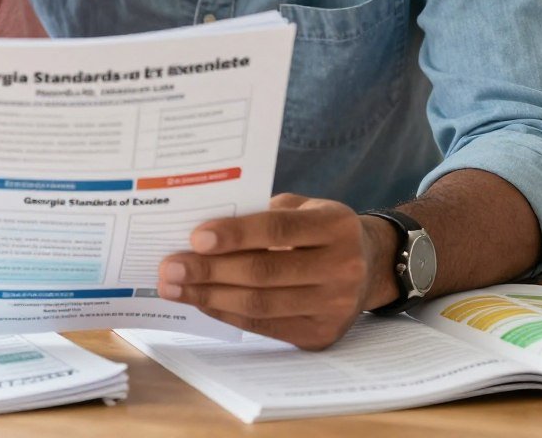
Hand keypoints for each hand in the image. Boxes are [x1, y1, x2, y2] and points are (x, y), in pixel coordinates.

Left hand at [157, 194, 395, 349]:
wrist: (371, 265)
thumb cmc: (319, 227)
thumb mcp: (302, 206)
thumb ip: (262, 212)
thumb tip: (203, 231)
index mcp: (336, 225)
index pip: (277, 230)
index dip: (235, 234)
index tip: (195, 237)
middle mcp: (342, 268)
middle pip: (264, 273)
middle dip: (209, 271)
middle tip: (170, 267)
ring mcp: (334, 307)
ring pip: (260, 305)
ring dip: (209, 297)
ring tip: (174, 288)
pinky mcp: (321, 335)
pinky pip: (265, 326)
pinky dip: (227, 314)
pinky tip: (201, 301)